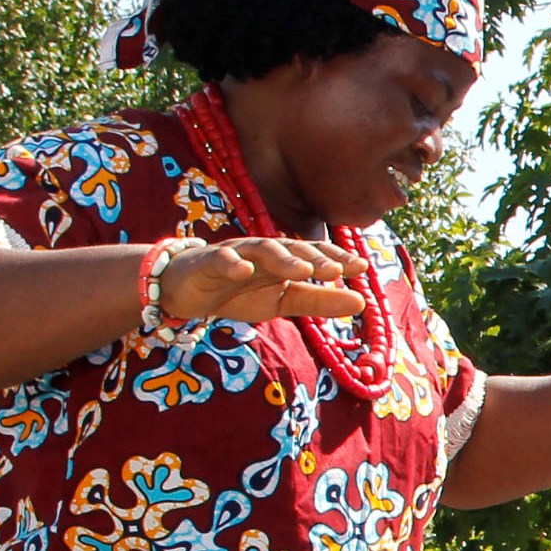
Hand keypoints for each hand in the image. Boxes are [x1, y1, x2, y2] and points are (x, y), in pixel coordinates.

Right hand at [162, 236, 367, 328]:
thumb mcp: (284, 301)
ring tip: (302, 270)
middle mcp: (262, 251)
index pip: (313, 254)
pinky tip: (244, 270)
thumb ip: (319, 300)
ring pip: (261, 249)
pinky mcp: (207, 263)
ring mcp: (235, 253)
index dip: (336, 258)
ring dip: (282, 258)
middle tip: (337, 269)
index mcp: (283, 259)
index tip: (361, 267)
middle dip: (314, 257)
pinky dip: (232, 263)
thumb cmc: (240, 292)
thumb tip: (362, 301)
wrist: (188, 292)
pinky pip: (220, 259)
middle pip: (291, 248)